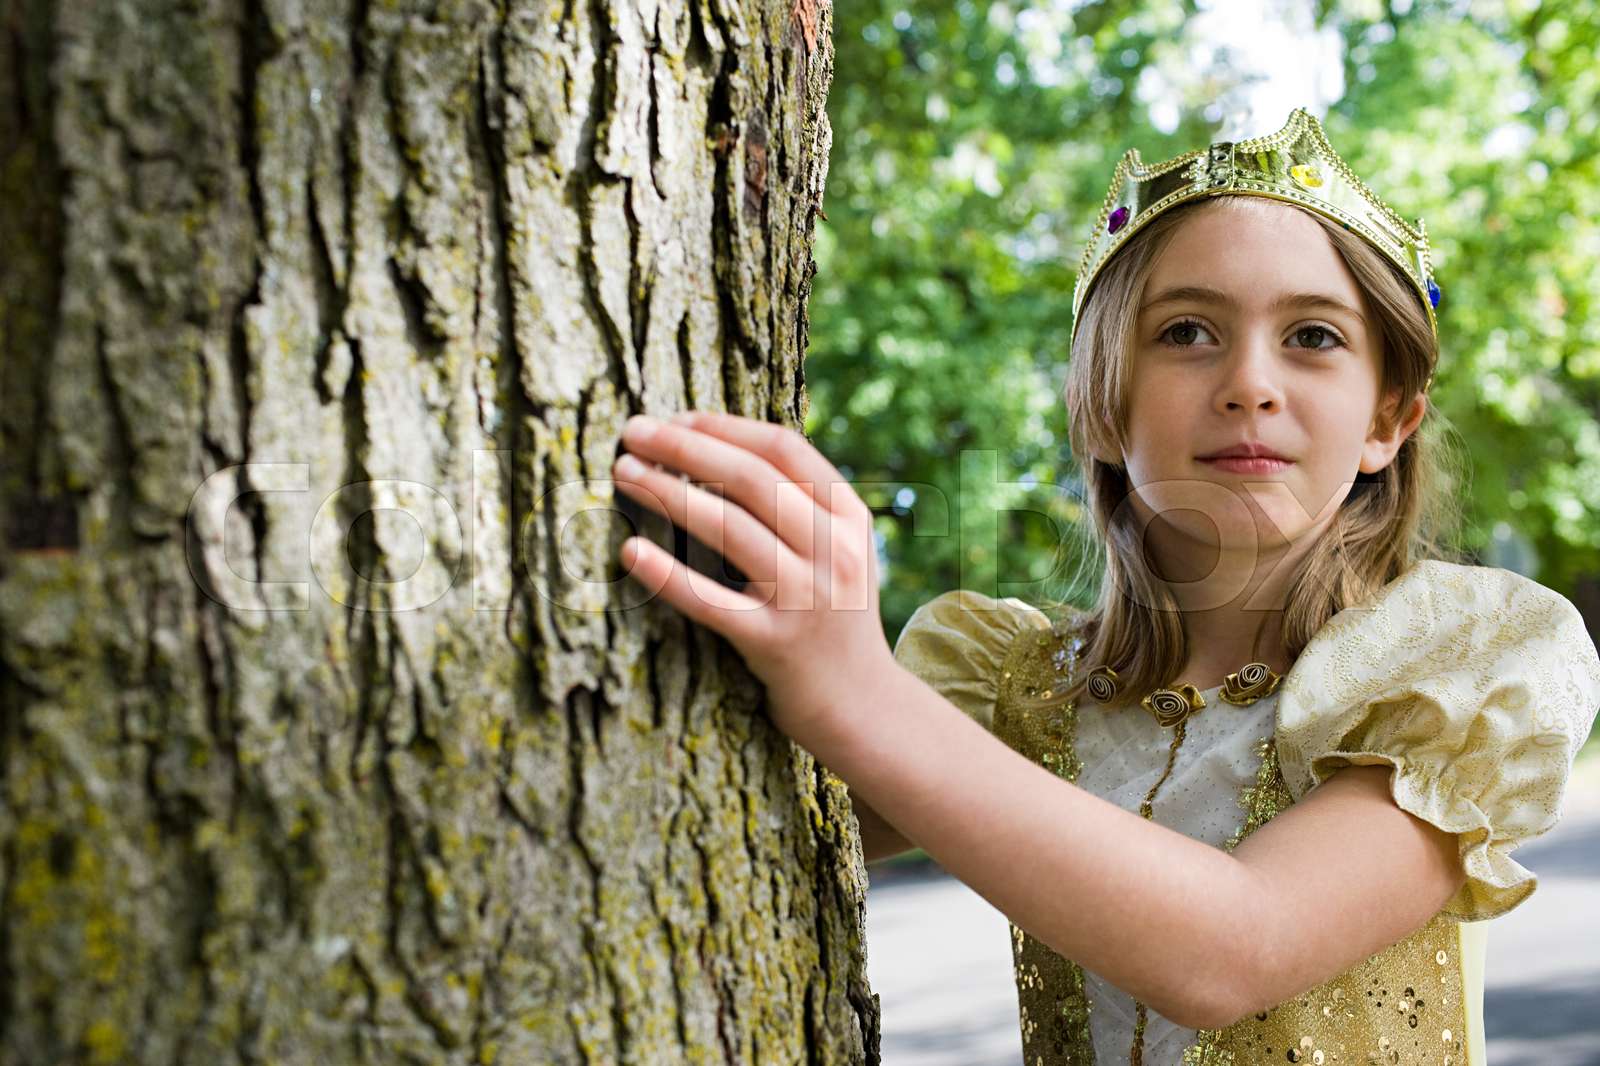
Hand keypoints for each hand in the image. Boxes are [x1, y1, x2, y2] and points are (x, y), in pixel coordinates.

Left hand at [611, 411, 894, 738]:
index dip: (724, 427)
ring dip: (668, 494)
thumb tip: (721, 449)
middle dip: (685, 448)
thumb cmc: (834, 619)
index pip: (783, 449)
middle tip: (633, 431)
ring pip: (729, 529)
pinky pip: (712, 602)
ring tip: (623, 473)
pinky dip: (667, 575)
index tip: (676, 418)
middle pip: (750, 479)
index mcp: (848, 517)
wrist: (863, 706)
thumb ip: (802, 505)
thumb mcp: (839, 552)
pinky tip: (630, 551)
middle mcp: (832, 551)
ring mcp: (805, 597)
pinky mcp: (775, 644)